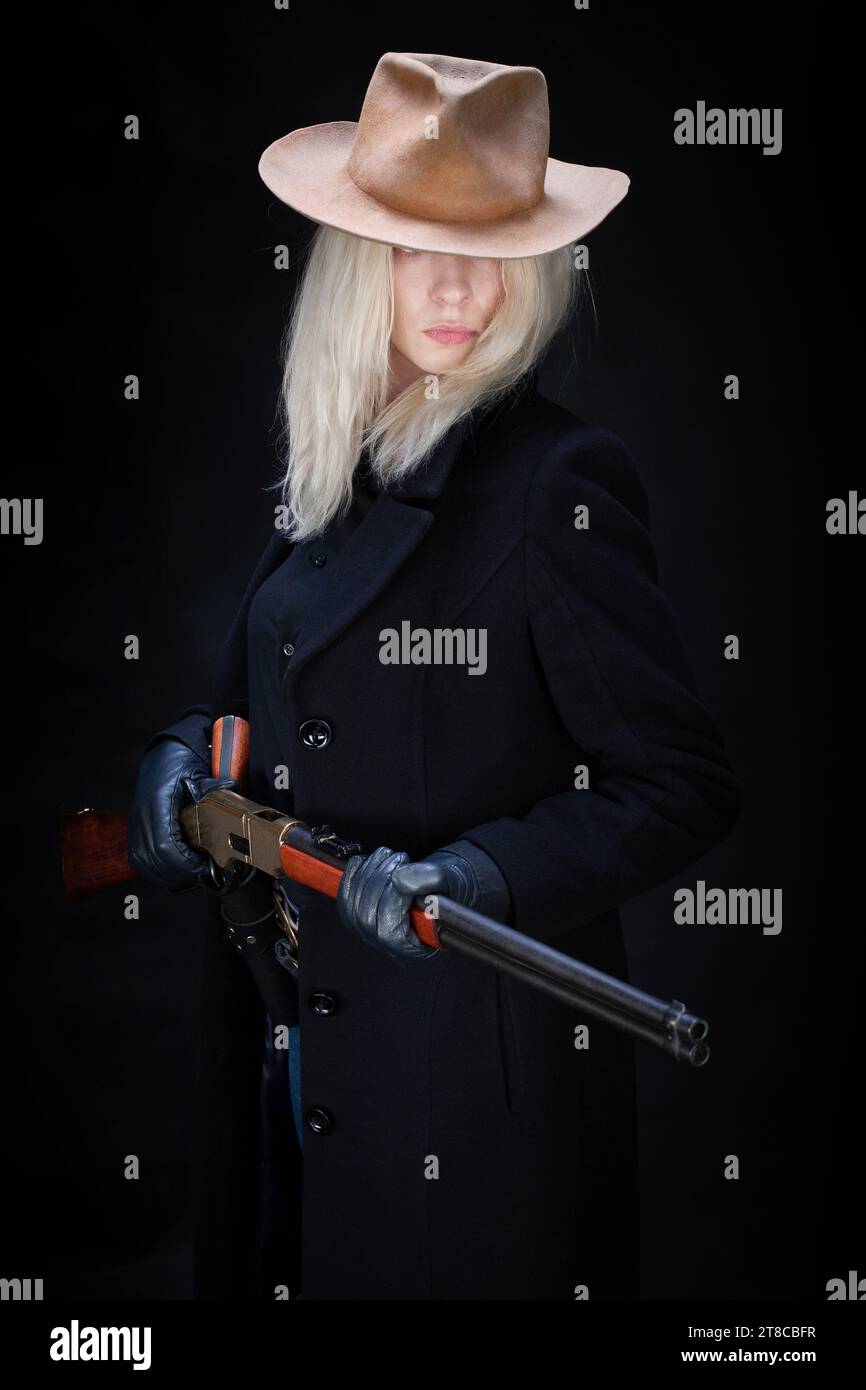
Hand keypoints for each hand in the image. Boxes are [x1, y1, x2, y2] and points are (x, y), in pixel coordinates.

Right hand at [127, 735, 235, 888]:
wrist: (166, 748)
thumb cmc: (182, 757)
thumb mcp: (202, 771)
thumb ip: (216, 789)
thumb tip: (234, 799)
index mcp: (159, 801)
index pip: (166, 846)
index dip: (185, 862)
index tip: (203, 865)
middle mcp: (143, 813)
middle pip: (155, 859)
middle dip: (180, 871)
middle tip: (202, 872)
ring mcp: (138, 820)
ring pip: (144, 860)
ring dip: (168, 872)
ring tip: (190, 871)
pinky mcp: (137, 825)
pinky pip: (140, 855)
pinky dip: (157, 867)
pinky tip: (175, 867)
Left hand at [335, 844, 483, 962]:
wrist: (441, 884)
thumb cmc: (449, 889)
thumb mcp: (449, 881)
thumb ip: (429, 879)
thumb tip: (399, 878)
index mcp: (413, 949)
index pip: (388, 933)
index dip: (392, 901)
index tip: (404, 874)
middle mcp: (387, 945)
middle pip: (365, 917)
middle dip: (380, 880)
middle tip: (401, 858)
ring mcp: (367, 931)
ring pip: (352, 904)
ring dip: (370, 871)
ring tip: (392, 857)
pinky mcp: (356, 912)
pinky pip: (344, 893)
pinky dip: (356, 871)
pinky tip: (375, 861)